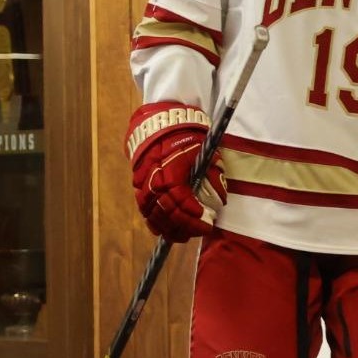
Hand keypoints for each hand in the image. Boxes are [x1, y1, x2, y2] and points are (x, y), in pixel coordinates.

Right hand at [126, 102, 225, 241]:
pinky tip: (161, 229)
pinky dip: (152, 220)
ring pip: (151, 212)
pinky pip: (142, 206)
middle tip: (198, 232)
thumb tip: (219, 202)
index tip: (207, 224)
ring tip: (181, 236)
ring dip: (166, 227)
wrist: (162, 121)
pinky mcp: (138, 182)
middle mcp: (153, 178)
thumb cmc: (187, 136)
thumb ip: (213, 176)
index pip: (181, 202)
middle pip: (166, 211)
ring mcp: (142, 181)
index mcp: (171, 170)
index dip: (195, 217)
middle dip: (183, 226)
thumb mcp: (206, 152)